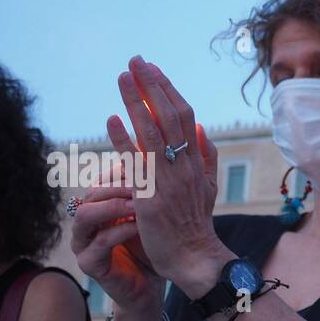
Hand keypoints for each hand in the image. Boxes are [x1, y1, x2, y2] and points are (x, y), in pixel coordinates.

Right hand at [70, 175, 163, 316]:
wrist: (150, 287)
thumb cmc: (152, 249)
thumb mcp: (152, 217)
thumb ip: (149, 193)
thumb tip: (158, 158)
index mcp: (100, 208)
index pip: (103, 181)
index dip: (123, 172)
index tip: (147, 168)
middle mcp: (87, 224)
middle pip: (91, 193)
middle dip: (117, 186)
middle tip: (142, 183)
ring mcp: (83, 244)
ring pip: (85, 215)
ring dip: (113, 206)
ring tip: (139, 204)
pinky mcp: (89, 264)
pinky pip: (100, 242)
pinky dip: (120, 231)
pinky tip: (139, 227)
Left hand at [111, 56, 231, 297]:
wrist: (196, 259)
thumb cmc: (196, 227)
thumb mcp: (208, 188)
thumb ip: (206, 157)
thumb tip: (202, 129)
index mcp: (195, 161)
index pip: (184, 116)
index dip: (168, 90)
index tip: (152, 70)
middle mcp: (183, 165)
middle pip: (169, 116)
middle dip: (152, 86)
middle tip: (136, 61)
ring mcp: (168, 180)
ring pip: (152, 132)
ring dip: (137, 102)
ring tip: (123, 77)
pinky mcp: (150, 196)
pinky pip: (136, 162)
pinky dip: (124, 139)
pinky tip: (111, 119)